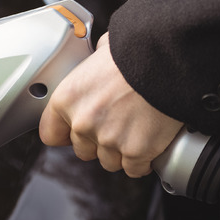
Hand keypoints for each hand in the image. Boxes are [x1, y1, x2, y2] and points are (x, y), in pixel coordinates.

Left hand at [39, 33, 183, 177]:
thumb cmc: (137, 52)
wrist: (168, 61)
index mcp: (67, 98)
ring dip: (121, 151)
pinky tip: (150, 142)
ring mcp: (109, 141)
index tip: (77, 131)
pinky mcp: (136, 152)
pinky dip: (143, 160)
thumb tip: (97, 60)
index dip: (67, 133)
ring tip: (136, 129)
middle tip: (117, 122)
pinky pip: (134, 169)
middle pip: (83, 150)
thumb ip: (93, 67)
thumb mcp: (102, 50)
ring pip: (109, 162)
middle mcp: (83, 123)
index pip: (51, 134)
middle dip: (99, 141)